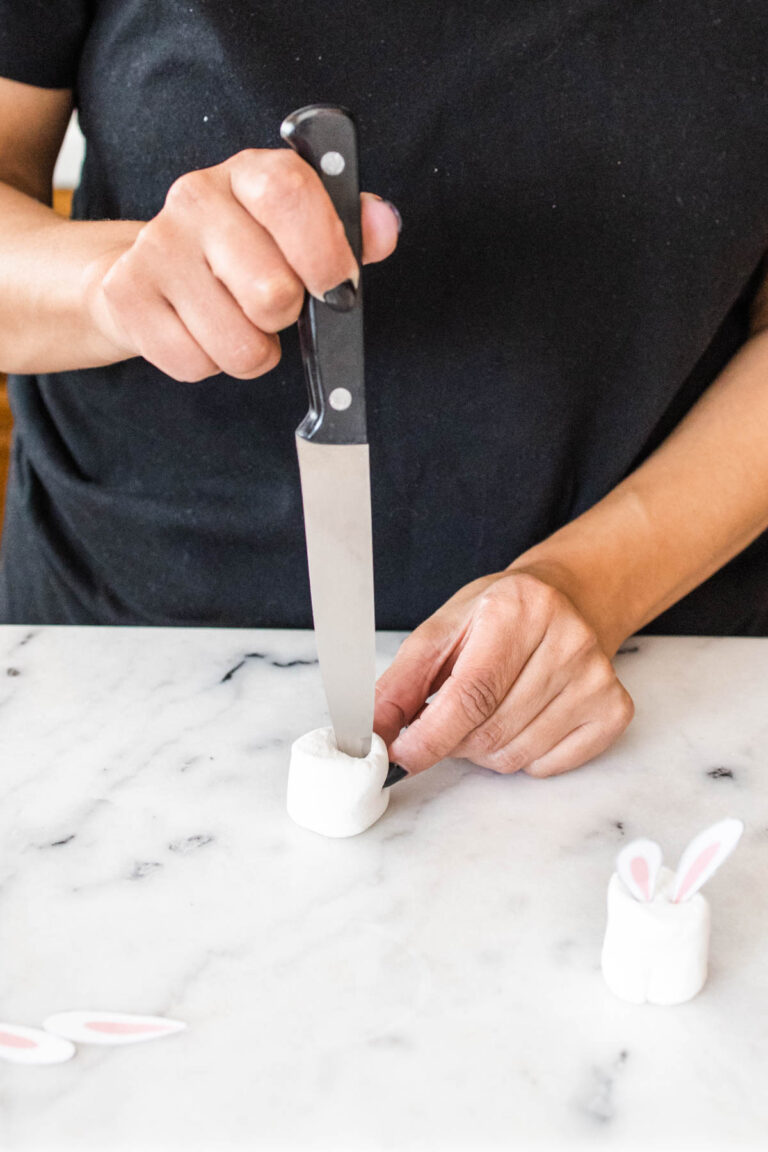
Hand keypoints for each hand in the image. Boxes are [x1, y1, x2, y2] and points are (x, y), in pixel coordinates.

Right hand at [82, 149, 398, 380]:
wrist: (146, 271)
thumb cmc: (241, 253)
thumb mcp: (299, 231)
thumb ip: (349, 230)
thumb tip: (384, 226)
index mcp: (248, 174)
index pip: (288, 193)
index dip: (323, 251)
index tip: (337, 286)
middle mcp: (196, 197)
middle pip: (272, 293)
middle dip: (284, 318)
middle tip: (271, 305)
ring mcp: (156, 247)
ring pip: (239, 344)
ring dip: (250, 350)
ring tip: (236, 321)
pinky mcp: (126, 296)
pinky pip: (196, 364)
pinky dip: (209, 363)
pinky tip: (200, 331)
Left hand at [374, 569, 633, 777]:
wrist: (567, 600)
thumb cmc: (500, 616)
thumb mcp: (442, 631)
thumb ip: (402, 684)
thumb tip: (372, 735)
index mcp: (518, 610)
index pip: (472, 694)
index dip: (431, 735)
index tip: (401, 756)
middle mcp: (567, 641)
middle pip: (491, 731)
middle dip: (454, 741)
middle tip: (448, 719)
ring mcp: (596, 678)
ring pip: (516, 755)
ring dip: (485, 750)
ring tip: (490, 711)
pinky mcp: (613, 710)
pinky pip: (548, 765)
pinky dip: (524, 756)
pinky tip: (524, 718)